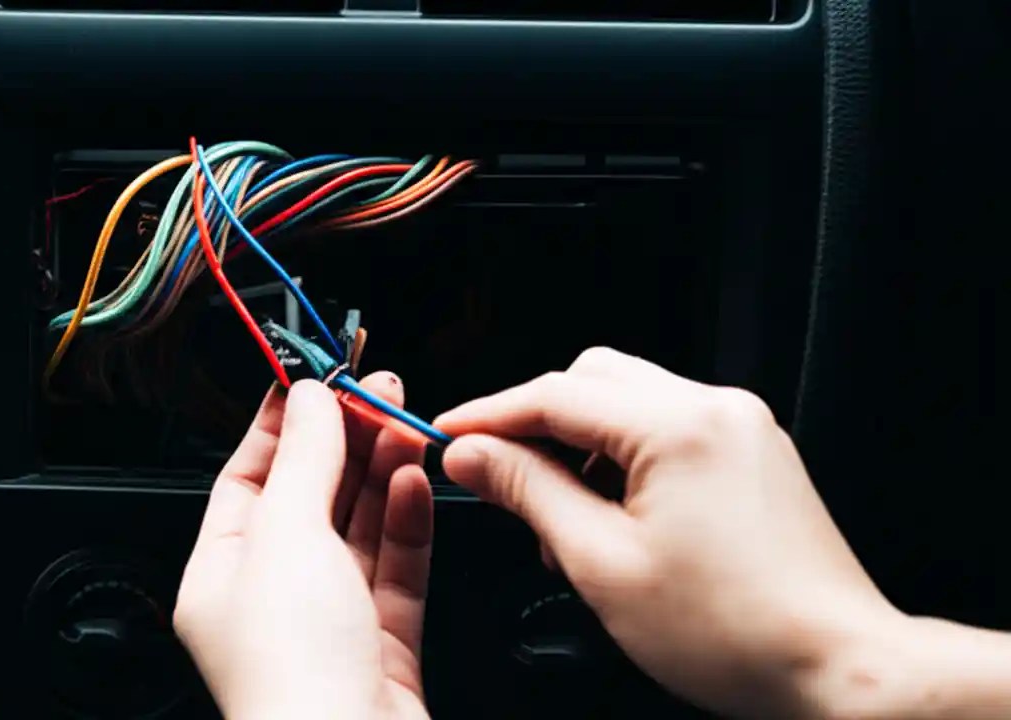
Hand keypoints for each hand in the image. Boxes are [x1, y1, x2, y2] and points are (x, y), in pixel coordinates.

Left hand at [175, 376, 432, 719]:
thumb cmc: (293, 671)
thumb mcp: (288, 537)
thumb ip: (304, 460)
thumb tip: (309, 397)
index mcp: (222, 576)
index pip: (249, 480)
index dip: (283, 425)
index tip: (316, 377)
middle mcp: (273, 599)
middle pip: (310, 498)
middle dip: (345, 440)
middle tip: (379, 387)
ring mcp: (331, 622)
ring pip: (359, 529)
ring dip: (382, 471)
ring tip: (405, 420)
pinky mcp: (384, 645)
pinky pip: (396, 568)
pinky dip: (407, 521)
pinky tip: (416, 481)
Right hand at [434, 348, 908, 718]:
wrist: (837, 670)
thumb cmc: (735, 632)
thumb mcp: (602, 563)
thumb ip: (528, 493)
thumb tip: (474, 455)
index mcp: (680, 426)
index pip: (555, 395)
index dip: (488, 416)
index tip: (447, 435)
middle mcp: (717, 409)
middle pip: (593, 382)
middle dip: (536, 425)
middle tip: (497, 478)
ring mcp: (741, 429)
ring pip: (629, 405)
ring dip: (581, 446)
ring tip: (565, 521)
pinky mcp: (752, 455)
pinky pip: (668, 431)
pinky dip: (625, 460)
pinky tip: (612, 518)